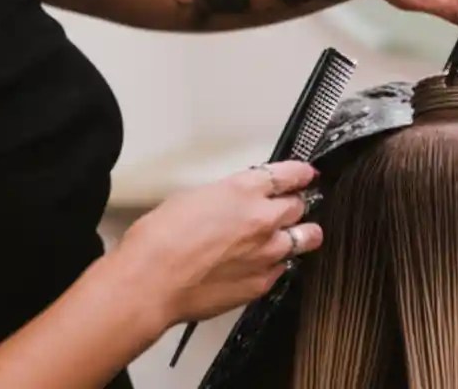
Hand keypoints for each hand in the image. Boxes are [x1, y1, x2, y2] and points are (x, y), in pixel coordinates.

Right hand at [114, 161, 322, 326]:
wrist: (150, 282)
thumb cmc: (159, 240)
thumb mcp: (191, 198)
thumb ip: (224, 198)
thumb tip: (233, 204)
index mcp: (244, 190)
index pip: (289, 174)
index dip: (300, 174)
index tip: (305, 175)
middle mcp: (263, 219)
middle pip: (301, 205)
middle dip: (295, 204)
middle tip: (289, 207)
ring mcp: (267, 252)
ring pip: (306, 237)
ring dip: (299, 234)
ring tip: (293, 236)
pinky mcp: (262, 282)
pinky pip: (284, 268)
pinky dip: (278, 264)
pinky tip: (264, 264)